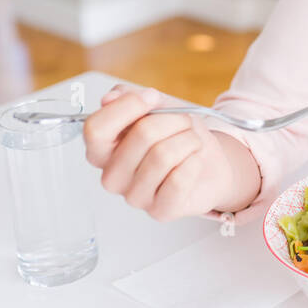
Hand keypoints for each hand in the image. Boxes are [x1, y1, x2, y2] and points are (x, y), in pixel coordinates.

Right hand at [83, 83, 244, 220]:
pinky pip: (178, 180)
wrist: (210, 164)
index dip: (128, 106)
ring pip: (163, 155)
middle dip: (174, 120)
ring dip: (189, 140)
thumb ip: (133, 97)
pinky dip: (195, 162)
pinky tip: (195, 162)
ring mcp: (134, 197)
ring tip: (192, 142)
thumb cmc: (179, 137)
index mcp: (103, 150)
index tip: (152, 97)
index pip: (96, 128)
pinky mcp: (160, 211)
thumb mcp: (159, 107)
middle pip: (141, 135)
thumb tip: (111, 98)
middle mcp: (112, 176)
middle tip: (185, 122)